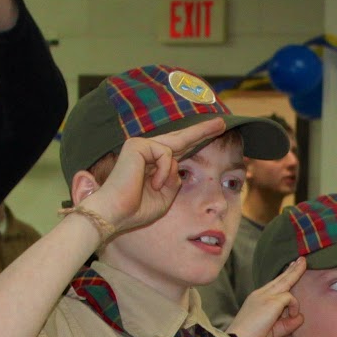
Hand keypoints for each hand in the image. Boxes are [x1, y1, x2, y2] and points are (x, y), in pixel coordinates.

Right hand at [84, 118, 227, 234]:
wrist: (116, 214)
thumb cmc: (137, 209)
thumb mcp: (165, 197)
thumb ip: (175, 181)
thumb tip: (178, 166)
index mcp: (154, 164)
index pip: (180, 149)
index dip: (197, 140)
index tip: (215, 131)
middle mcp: (147, 151)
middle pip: (181, 138)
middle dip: (202, 130)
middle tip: (221, 123)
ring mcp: (141, 145)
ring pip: (174, 150)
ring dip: (167, 175)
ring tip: (154, 187)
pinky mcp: (137, 145)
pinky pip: (167, 155)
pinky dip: (163, 172)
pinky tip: (152, 183)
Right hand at [228, 258, 305, 336]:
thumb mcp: (275, 329)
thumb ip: (288, 323)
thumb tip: (301, 317)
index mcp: (259, 298)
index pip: (274, 284)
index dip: (284, 275)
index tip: (292, 266)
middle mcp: (261, 294)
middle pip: (280, 278)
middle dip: (292, 267)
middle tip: (302, 259)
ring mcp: (266, 296)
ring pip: (286, 281)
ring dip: (296, 274)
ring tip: (303, 263)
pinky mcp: (272, 301)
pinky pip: (290, 298)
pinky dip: (294, 307)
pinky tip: (292, 315)